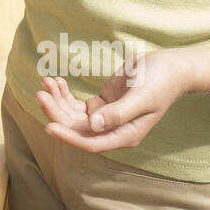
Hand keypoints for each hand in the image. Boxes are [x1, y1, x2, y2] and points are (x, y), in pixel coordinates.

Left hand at [34, 49, 189, 152]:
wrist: (168, 67)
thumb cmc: (159, 81)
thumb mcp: (142, 96)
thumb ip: (118, 113)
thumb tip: (93, 125)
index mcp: (125, 135)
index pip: (91, 143)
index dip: (69, 137)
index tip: (48, 125)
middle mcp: (112, 130)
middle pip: (77, 129)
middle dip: (57, 112)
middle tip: (41, 93)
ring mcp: (105, 118)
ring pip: (73, 116)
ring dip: (58, 101)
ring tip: (46, 82)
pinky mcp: (101, 104)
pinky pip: (77, 105)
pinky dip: (64, 94)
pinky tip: (56, 81)